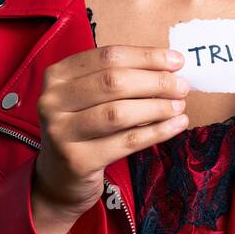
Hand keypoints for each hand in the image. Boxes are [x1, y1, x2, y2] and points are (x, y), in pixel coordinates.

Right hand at [30, 45, 189, 233]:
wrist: (60, 177)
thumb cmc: (85, 126)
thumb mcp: (91, 97)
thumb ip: (122, 79)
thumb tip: (171, 68)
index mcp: (57, 75)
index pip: (108, 56)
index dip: (147, 57)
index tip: (177, 61)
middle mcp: (52, 100)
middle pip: (113, 82)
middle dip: (155, 82)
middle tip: (182, 87)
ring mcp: (60, 132)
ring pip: (119, 113)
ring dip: (157, 107)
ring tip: (180, 106)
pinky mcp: (77, 160)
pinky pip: (126, 142)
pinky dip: (157, 132)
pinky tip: (177, 125)